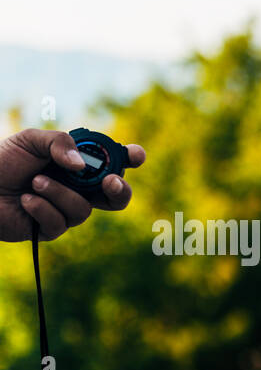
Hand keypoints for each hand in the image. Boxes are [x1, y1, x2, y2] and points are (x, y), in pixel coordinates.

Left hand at [0, 128, 145, 241]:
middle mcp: (78, 189)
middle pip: (116, 196)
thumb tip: (80, 164)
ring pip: (83, 209)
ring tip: (33, 183)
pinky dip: (41, 207)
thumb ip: (58, 143)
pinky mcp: (52, 228)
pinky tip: (25, 200)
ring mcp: (67, 210)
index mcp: (78, 165)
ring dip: (58, 193)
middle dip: (119, 190)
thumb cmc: (2, 162)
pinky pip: (60, 222)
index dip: (130, 159)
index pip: (112, 163)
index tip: (137, 155)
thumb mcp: (30, 141)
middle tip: (110, 183)